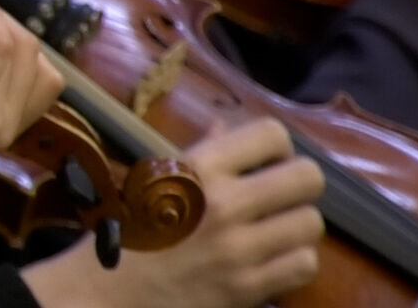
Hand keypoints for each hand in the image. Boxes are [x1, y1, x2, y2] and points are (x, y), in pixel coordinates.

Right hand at [19, 118, 324, 307]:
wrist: (107, 290)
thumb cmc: (127, 229)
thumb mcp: (154, 180)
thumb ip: (199, 154)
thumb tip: (227, 127)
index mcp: (198, 169)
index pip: (272, 135)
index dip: (277, 148)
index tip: (265, 163)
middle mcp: (225, 203)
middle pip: (307, 178)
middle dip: (298, 184)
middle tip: (280, 196)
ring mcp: (240, 249)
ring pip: (311, 223)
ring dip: (296, 227)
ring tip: (275, 231)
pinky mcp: (249, 288)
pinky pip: (305, 265)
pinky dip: (293, 262)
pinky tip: (271, 260)